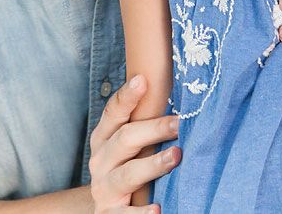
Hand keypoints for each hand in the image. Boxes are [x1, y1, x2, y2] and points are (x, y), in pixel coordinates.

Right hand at [88, 74, 179, 212]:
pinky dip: (141, 212)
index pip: (113, 113)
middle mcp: (100, 161)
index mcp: (104, 139)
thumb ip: (145, 124)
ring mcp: (103, 189)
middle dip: (153, 129)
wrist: (111, 210)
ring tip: (175, 157)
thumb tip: (181, 93)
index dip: (127, 96)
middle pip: (124, 139)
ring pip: (126, 174)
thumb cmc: (129, 169)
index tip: (143, 80)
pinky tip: (158, 209)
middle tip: (179, 123)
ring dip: (152, 165)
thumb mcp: (131, 146)